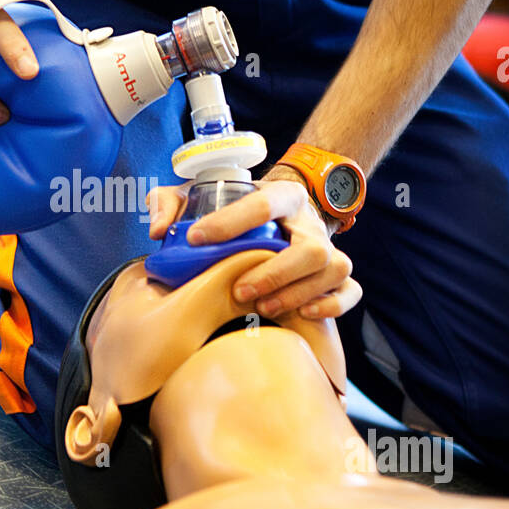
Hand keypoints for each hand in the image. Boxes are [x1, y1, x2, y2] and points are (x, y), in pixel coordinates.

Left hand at [148, 169, 361, 319]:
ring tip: (262, 305)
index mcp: (281, 195)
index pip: (262, 204)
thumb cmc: (233, 211)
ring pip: (332, 268)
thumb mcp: (199, 196)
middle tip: (238, 290)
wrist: (279, 218)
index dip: (229, 222)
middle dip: (274, 273)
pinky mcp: (336, 275)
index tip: (194, 238)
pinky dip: (331, 304)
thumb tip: (159, 230)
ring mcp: (328, 248)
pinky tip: (302, 313)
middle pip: (311, 247)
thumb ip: (169, 202)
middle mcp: (309, 222)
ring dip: (297, 292)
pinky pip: (350, 290)